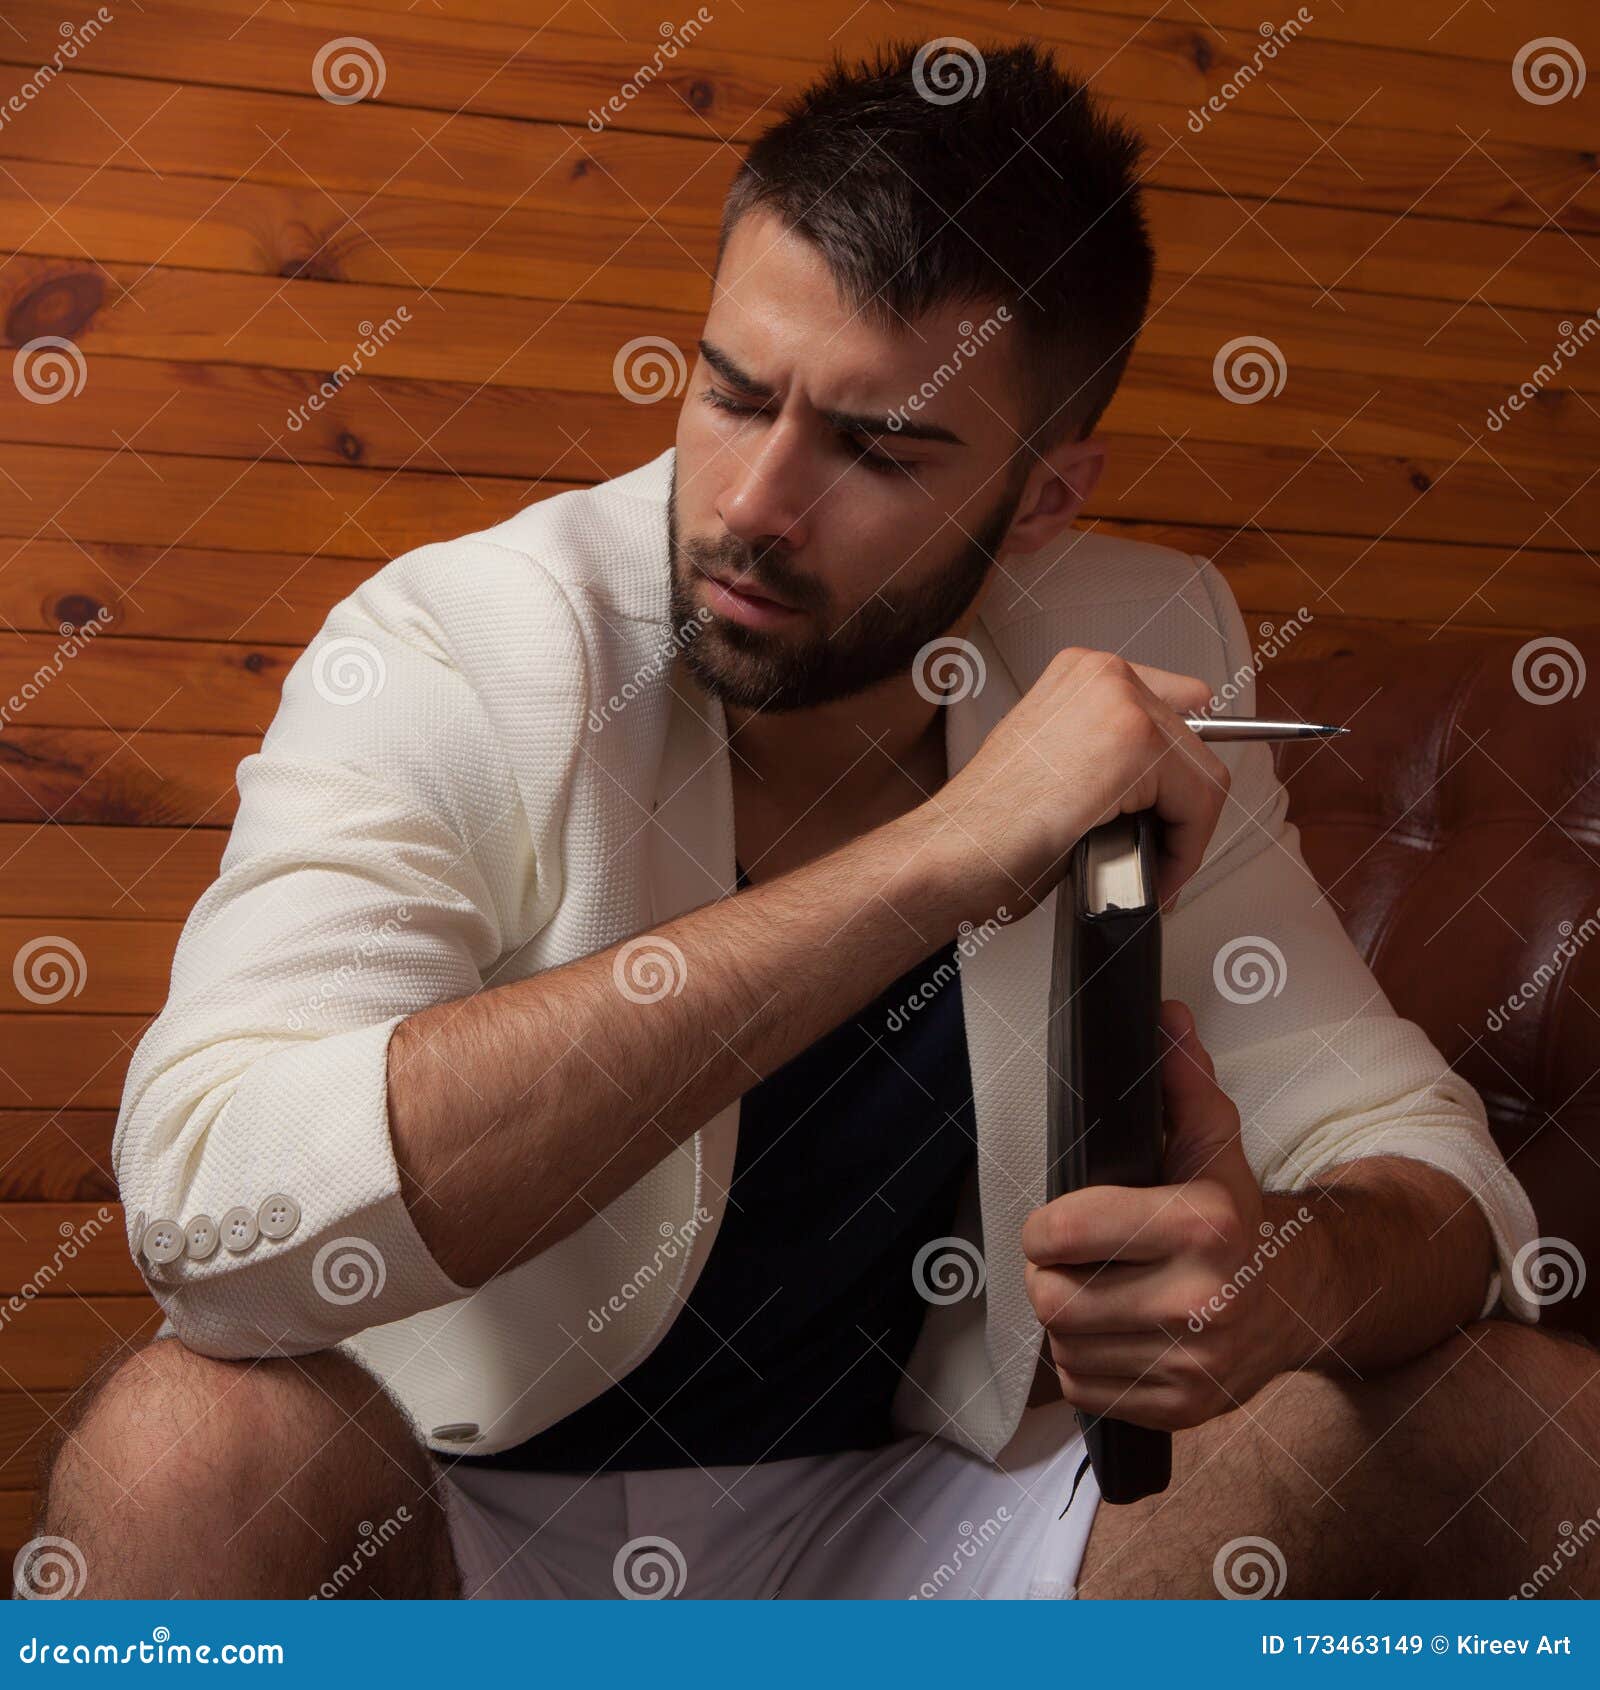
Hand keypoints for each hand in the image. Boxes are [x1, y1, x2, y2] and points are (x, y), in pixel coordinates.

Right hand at [932, 647, 1230, 915]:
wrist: (953, 853)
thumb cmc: (987, 826)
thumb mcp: (1055, 763)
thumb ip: (1106, 751)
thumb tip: (1159, 786)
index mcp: (1083, 672)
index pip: (1179, 713)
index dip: (1174, 782)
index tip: (1161, 822)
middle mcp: (1104, 673)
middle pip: (1196, 746)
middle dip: (1181, 812)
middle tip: (1155, 856)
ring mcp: (1121, 702)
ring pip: (1203, 777)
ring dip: (1184, 835)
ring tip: (1150, 870)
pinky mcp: (1137, 744)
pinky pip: (1200, 804)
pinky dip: (1184, 851)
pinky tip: (1149, 871)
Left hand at [1021, 1000, 1300, 1430]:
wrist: (1307, 1295)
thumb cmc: (1241, 1212)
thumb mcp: (1215, 1138)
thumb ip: (1180, 1079)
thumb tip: (1161, 1018)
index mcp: (1205, 1224)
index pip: (1067, 1232)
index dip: (1043, 1227)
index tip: (1053, 1222)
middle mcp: (1204, 1302)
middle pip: (1054, 1299)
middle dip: (1047, 1275)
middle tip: (1064, 1259)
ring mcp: (1196, 1365)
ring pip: (1065, 1348)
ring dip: (1066, 1322)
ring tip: (1093, 1290)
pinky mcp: (1186, 1409)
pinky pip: (1088, 1390)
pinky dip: (1086, 1364)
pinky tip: (1113, 1333)